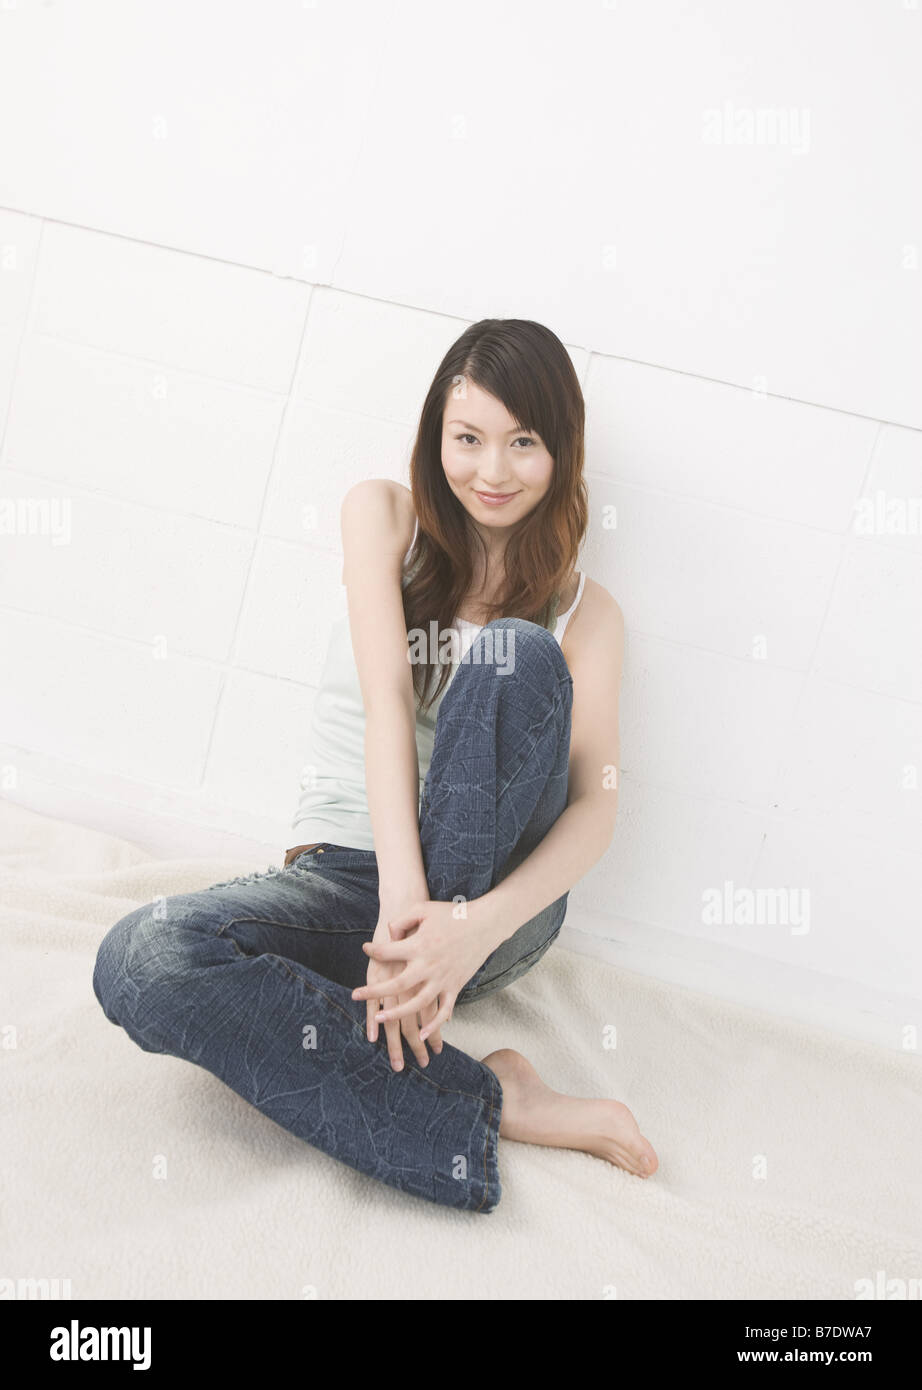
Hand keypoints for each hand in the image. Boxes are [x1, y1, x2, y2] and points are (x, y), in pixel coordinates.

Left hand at [353, 898, 496, 1042]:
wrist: (485, 923)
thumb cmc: (452, 914)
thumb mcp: (424, 908)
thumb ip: (403, 920)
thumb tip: (388, 934)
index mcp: (419, 945)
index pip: (388, 951)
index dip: (374, 950)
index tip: (366, 949)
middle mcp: (428, 965)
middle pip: (397, 984)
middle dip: (374, 992)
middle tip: (355, 995)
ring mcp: (443, 978)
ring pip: (417, 1004)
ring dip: (397, 1013)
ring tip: (379, 1018)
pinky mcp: (455, 986)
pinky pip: (444, 1010)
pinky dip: (434, 1025)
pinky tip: (422, 1034)